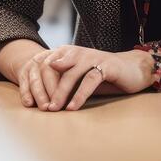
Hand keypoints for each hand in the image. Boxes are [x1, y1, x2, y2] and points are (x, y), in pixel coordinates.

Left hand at [15, 45, 154, 110]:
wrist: (131, 69)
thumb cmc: (100, 75)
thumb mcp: (76, 77)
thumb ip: (59, 81)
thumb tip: (39, 97)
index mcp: (66, 52)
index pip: (43, 63)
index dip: (35, 81)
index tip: (29, 101)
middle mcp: (76, 52)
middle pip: (53, 68)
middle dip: (45, 89)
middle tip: (41, 107)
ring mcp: (91, 57)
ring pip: (70, 74)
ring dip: (61, 93)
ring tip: (54, 109)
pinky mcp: (106, 66)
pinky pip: (90, 80)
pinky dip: (80, 94)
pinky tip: (73, 107)